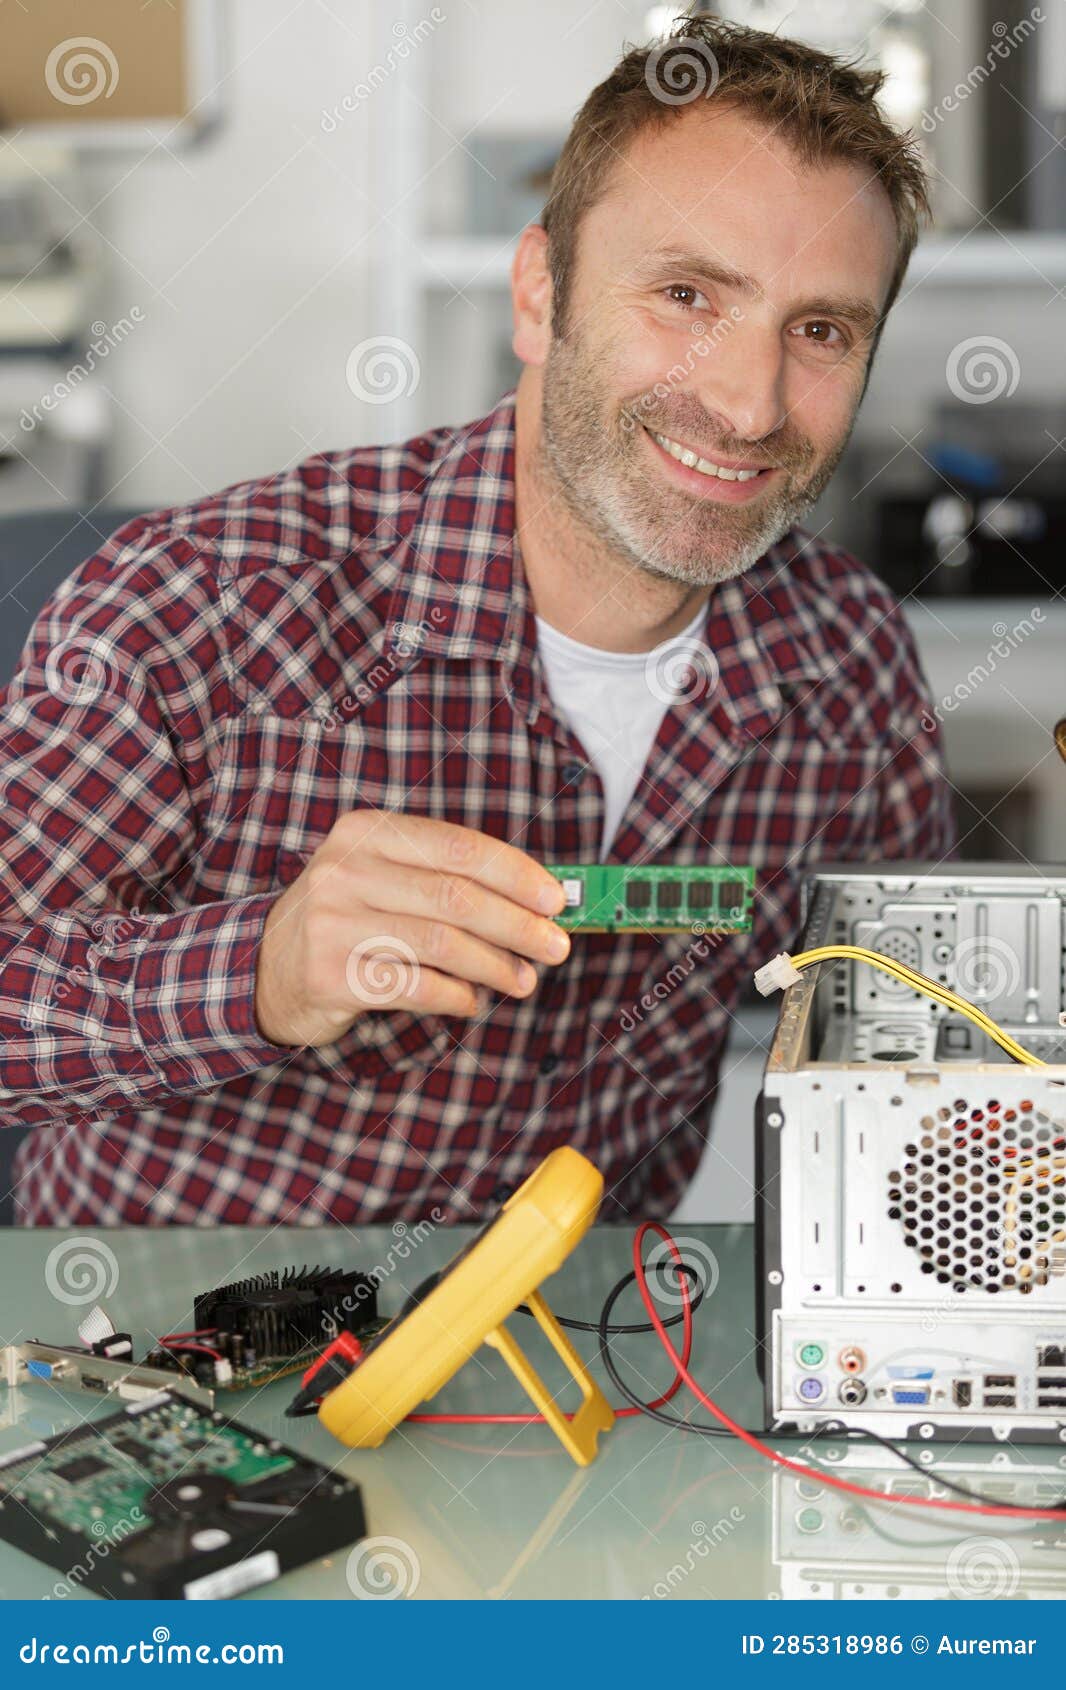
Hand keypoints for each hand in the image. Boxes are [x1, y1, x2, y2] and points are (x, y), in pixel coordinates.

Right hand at [253, 810, 569, 1046]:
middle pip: (456, 896)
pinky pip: (413, 987)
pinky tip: (472, 1001)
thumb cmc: (349, 918)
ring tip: (524, 981)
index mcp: (368, 831)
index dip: (516, 874)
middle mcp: (346, 869)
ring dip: (495, 966)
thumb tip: (537, 904)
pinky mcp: (329, 974)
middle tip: (555, 948)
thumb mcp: (385, 877)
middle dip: (518, 925)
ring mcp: (332, 922)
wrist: (268, 965)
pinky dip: (456, 996)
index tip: (556, 900)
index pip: (459, 846)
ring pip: (440, 943)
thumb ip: (448, 881)